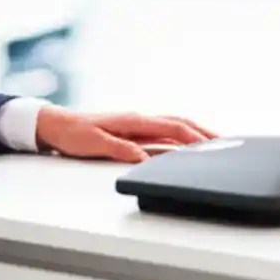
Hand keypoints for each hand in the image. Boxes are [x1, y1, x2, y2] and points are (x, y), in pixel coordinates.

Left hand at [35, 106, 216, 162]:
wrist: (55, 124)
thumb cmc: (72, 133)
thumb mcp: (94, 144)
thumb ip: (121, 150)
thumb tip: (146, 159)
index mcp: (134, 121)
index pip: (172, 127)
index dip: (194, 136)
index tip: (212, 144)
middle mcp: (138, 120)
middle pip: (178, 123)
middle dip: (202, 131)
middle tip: (224, 141)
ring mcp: (136, 125)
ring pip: (172, 126)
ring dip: (193, 132)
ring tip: (212, 142)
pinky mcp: (132, 131)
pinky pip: (161, 133)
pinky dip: (179, 137)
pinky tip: (184, 146)